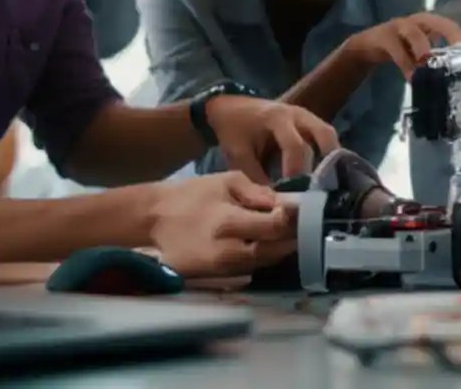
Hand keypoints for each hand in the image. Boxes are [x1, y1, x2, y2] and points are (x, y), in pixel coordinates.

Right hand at [149, 172, 296, 277]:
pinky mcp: (217, 279)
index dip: (293, 219)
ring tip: (292, 234)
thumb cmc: (192, 195)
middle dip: (293, 238)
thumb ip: (257, 192)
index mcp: (228, 224)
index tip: (302, 209)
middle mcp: (228, 252)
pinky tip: (271, 246)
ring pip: (266, 263)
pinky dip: (265, 258)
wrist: (154, 219)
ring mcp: (223, 271)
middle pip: (275, 251)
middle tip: (306, 224)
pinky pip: (251, 270)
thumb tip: (284, 203)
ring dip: (282, 250)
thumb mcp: (225, 181)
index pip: (274, 227)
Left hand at [207, 96, 337, 182]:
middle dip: (328, 161)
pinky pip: (323, 136)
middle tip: (324, 187)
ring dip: (330, 158)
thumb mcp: (238, 154)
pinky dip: (326, 153)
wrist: (230, 106)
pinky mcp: (307, 121)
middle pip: (324, 134)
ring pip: (328, 135)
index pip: (295, 146)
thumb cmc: (234, 130)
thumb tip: (275, 203)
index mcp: (276, 118)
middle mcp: (296, 114)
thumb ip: (256, 178)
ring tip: (327, 183)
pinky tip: (324, 173)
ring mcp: (305, 116)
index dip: (295, 170)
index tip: (291, 192)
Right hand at [344, 13, 460, 78]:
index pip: (452, 27)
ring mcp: (399, 26)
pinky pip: (396, 49)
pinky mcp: (384, 36)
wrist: (367, 47)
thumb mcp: (420, 56)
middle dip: (449, 36)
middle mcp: (417, 21)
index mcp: (430, 25)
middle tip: (459, 55)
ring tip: (430, 65)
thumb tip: (456, 79)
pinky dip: (405, 62)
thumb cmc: (400, 51)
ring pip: (414, 32)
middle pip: (438, 23)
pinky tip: (411, 77)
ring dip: (423, 48)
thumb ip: (435, 61)